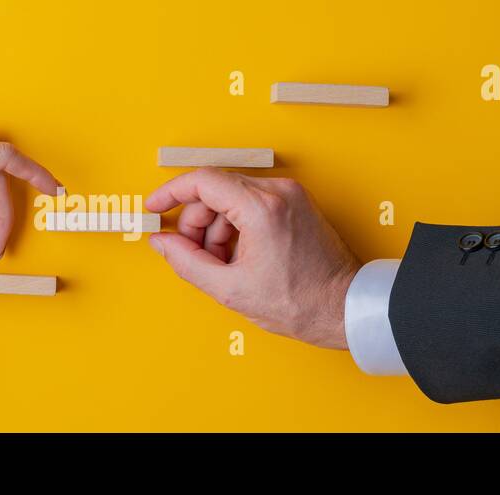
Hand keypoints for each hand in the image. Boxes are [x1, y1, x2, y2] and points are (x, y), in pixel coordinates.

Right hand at [145, 168, 359, 348]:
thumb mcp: (231, 289)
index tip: (154, 208)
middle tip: (189, 254)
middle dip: (195, 221)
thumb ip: (187, 262)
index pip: (203, 181)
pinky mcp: (296, 204)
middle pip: (216, 189)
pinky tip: (236, 256)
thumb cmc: (299, 302)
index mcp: (262, 208)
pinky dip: (235, 226)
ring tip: (218, 263)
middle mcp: (278, 192)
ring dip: (215, 226)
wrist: (345, 307)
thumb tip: (162, 243)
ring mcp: (290, 195)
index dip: (171, 193)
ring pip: (232, 197)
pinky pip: (251, 204)